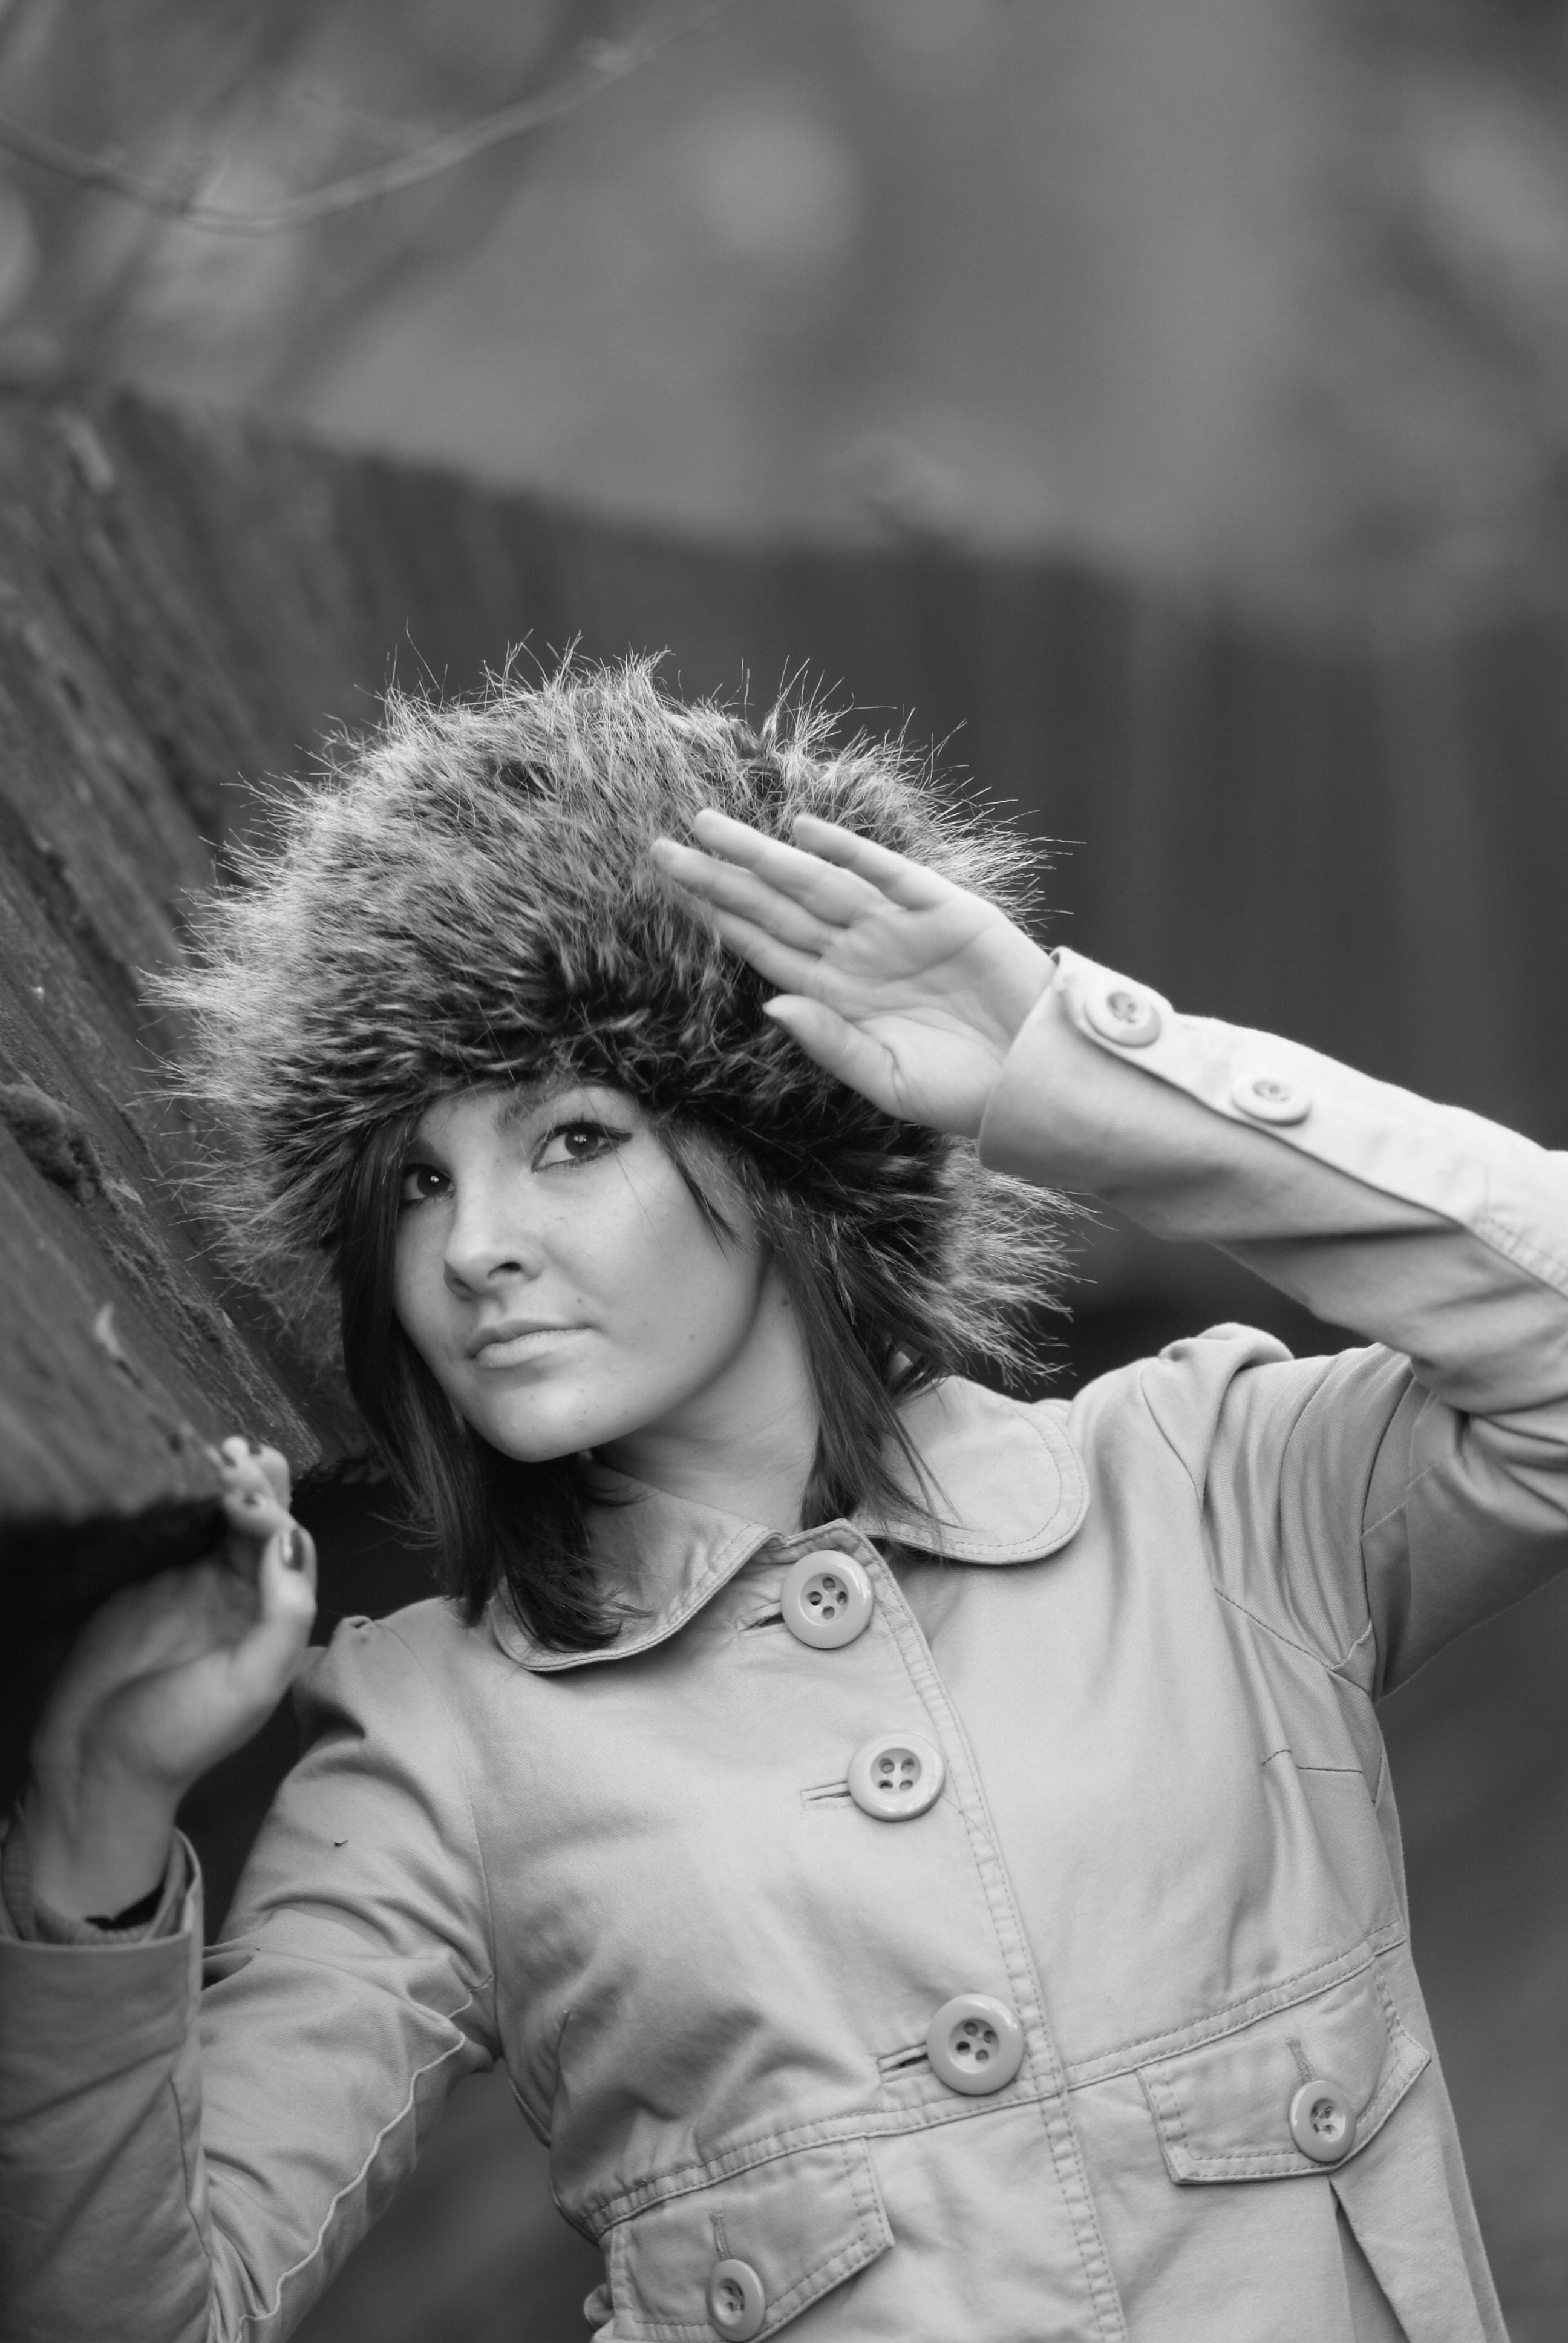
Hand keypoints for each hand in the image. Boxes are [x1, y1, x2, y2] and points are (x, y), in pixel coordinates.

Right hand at [21, 1438, 316, 1919]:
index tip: (245, 1500)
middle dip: (257, 1482)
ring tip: (222, 1448)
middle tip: (238, 1453)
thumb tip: (292, 1540)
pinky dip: (180, 1497)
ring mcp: (187, 1582)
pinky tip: (178, 1472)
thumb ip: (284, 1614)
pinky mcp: (142, 1579)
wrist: (97, 1765)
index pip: (287, 1544)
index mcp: (272, 1617)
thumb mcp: (250, 1685)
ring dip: (225, 1480)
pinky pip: (170, 1527)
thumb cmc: (180, 1738)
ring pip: (217, 1516)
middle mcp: (237, 1594)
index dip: (274, 1512)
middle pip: (260, 1520)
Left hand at [652, 809, 1054, 1137]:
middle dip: (720, 877)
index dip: (718, 917)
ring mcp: (897, 927)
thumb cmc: (964, 1092)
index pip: (764, 946)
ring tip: (708, 826)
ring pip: (815, 882)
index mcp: (839, 995)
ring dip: (762, 855)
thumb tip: (771, 1007)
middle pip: (775, 906)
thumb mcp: (888, 1081)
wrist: (1038, 1078)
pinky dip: (846, 849)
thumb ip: (830, 1043)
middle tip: (662, 847)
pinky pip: (885, 873)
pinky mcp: (942, 909)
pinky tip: (801, 830)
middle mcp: (859, 953)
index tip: (671, 890)